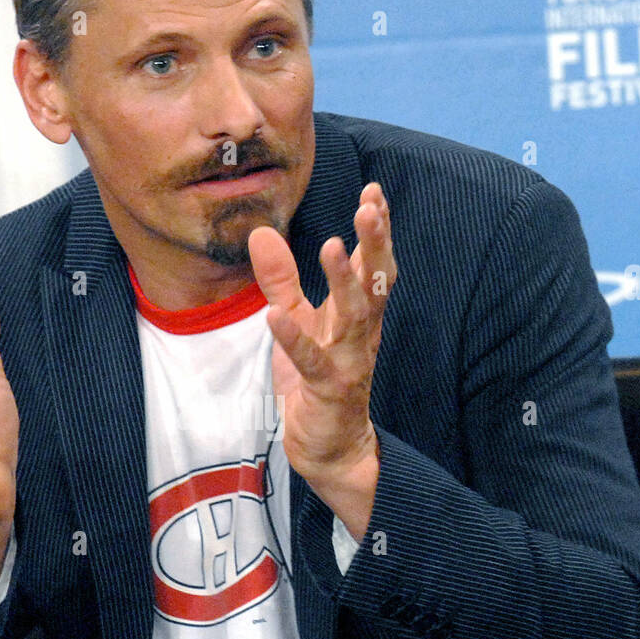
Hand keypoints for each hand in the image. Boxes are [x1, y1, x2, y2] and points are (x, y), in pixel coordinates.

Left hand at [248, 181, 395, 488]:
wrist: (331, 447)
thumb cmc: (317, 379)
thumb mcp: (296, 321)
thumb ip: (281, 279)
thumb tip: (261, 233)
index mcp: (358, 314)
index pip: (373, 264)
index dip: (377, 230)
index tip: (374, 191)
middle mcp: (360, 332)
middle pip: (373, 282)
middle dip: (374, 245)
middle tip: (370, 208)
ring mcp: (348, 361)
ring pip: (352, 317)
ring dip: (342, 281)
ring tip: (333, 245)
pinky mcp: (328, 390)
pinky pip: (311, 362)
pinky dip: (293, 339)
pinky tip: (274, 316)